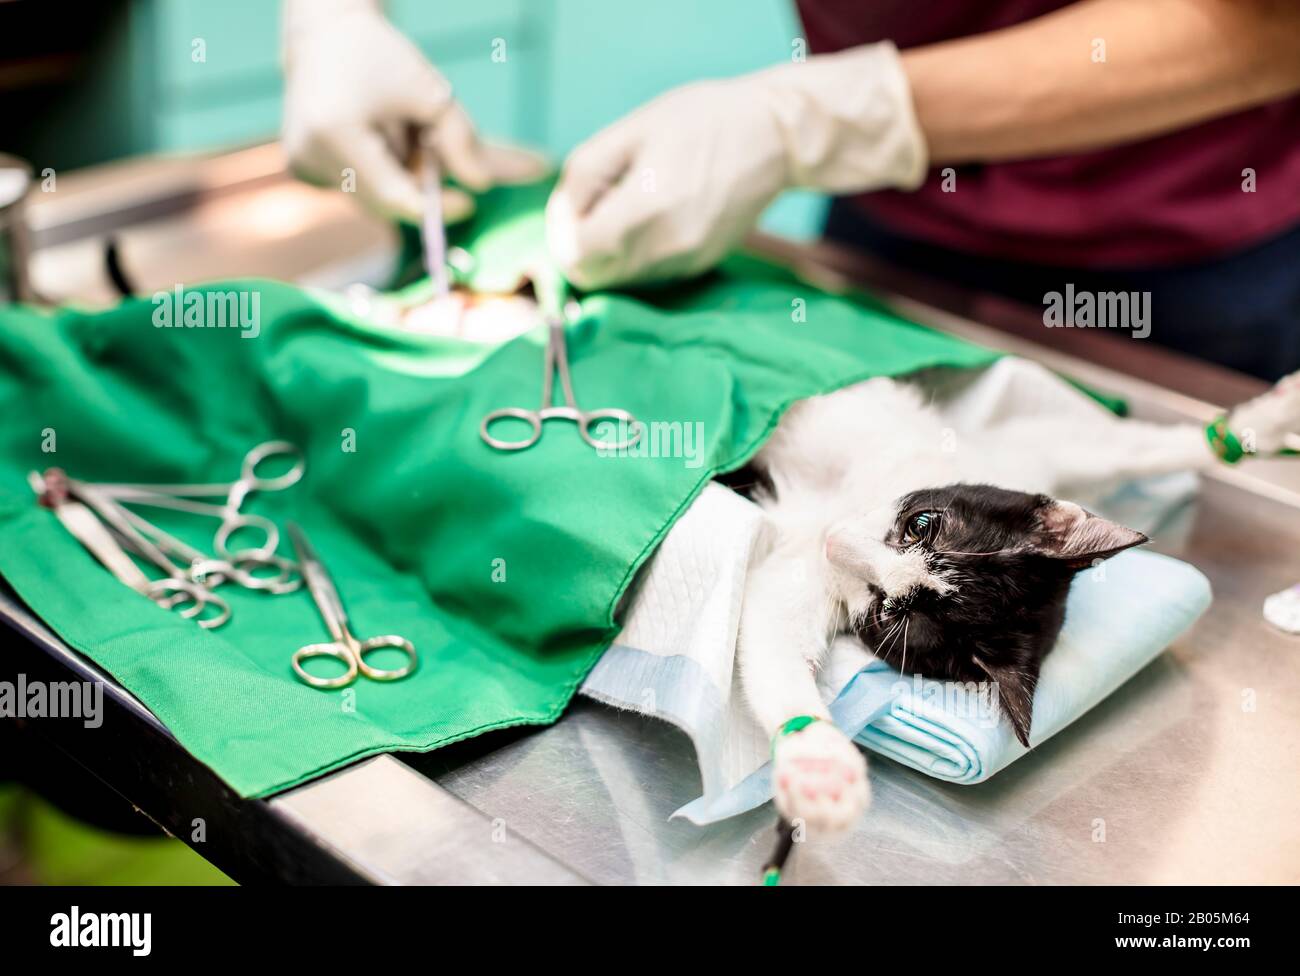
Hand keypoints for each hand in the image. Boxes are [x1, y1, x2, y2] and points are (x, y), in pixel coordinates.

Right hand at [282, 0, 543, 222]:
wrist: (324, 35)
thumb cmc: (381, 58)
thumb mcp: (431, 94)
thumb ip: (461, 141)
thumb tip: (481, 185)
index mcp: (335, 133)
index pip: (392, 196)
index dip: (433, 208)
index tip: (468, 205)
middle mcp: (309, 155)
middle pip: (384, 201)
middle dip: (416, 185)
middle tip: (431, 146)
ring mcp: (302, 166)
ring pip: (372, 197)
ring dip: (396, 175)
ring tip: (395, 126)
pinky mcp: (302, 169)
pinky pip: (356, 188)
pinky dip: (377, 171)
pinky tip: (372, 133)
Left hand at [547, 43, 927, 289]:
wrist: (775, 137)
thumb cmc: (702, 120)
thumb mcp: (632, 129)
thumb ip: (586, 174)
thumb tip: (563, 213)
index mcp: (645, 210)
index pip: (575, 255)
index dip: (561, 232)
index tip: (572, 203)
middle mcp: (665, 248)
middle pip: (593, 277)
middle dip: (579, 246)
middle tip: (592, 206)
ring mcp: (684, 263)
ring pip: (619, 280)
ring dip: (607, 251)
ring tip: (628, 203)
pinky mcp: (698, 267)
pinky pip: (647, 274)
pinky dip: (634, 253)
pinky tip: (651, 214)